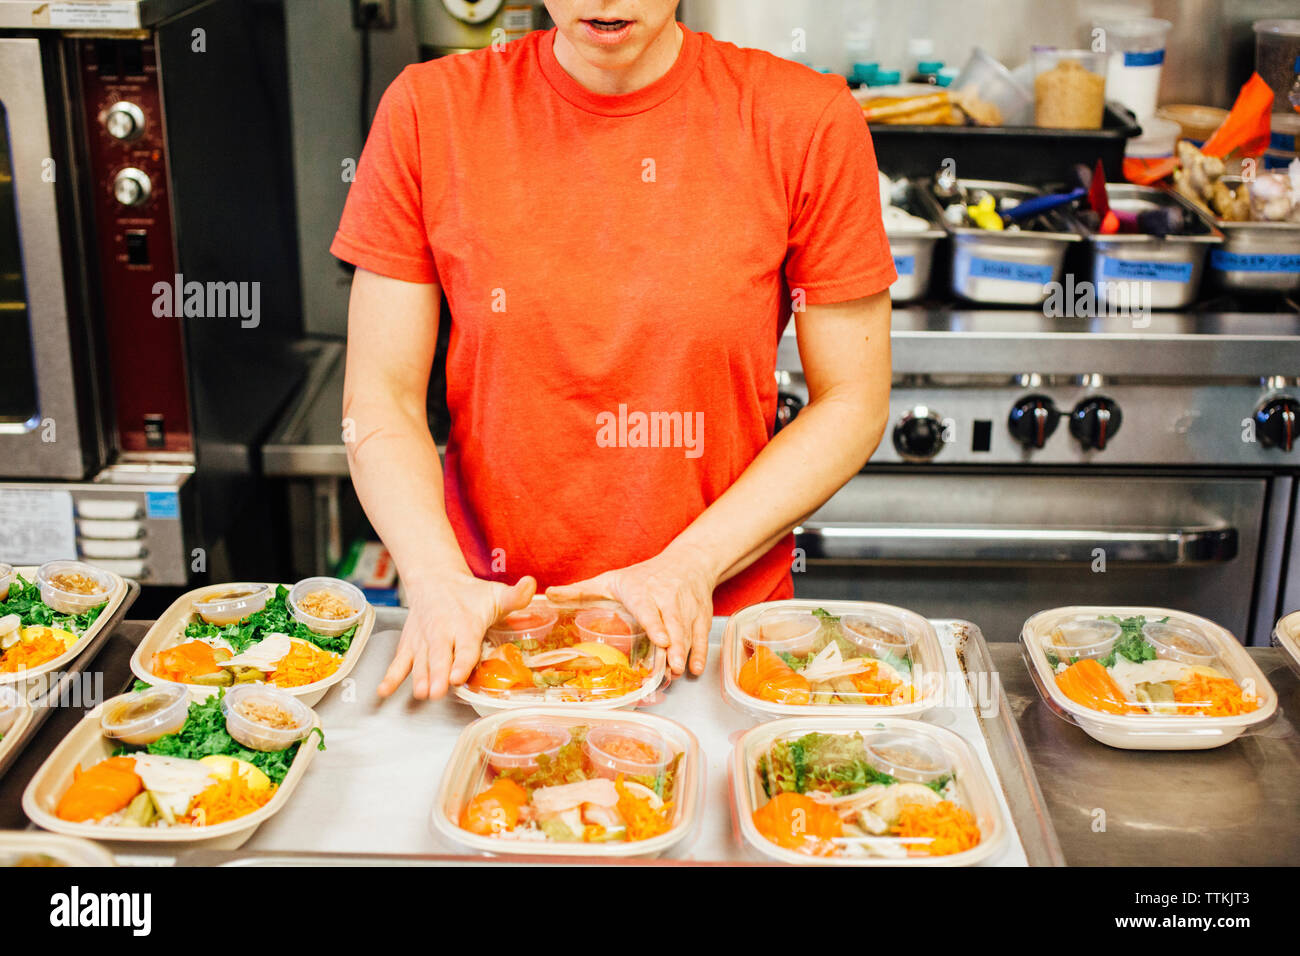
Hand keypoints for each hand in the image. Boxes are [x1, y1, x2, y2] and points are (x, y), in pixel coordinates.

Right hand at [378, 572, 535, 699]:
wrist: (434, 580)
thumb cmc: (469, 594)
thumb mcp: (495, 593)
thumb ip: (516, 596)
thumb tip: (531, 584)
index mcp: (465, 624)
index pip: (465, 646)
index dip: (461, 661)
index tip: (457, 676)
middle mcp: (442, 633)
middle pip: (439, 657)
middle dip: (437, 675)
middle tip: (436, 692)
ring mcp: (423, 641)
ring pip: (420, 662)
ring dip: (419, 678)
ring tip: (420, 693)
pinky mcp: (409, 646)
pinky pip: (398, 661)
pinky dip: (390, 676)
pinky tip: (383, 691)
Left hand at [545, 544, 716, 676]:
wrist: (689, 561)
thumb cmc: (644, 575)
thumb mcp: (611, 579)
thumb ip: (581, 591)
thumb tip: (548, 594)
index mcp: (641, 589)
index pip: (648, 608)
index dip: (655, 623)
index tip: (659, 639)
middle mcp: (667, 597)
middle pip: (672, 623)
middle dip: (673, 645)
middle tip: (670, 667)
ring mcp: (686, 607)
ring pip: (687, 631)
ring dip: (685, 652)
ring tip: (677, 672)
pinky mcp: (700, 615)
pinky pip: (701, 634)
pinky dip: (700, 652)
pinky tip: (695, 668)